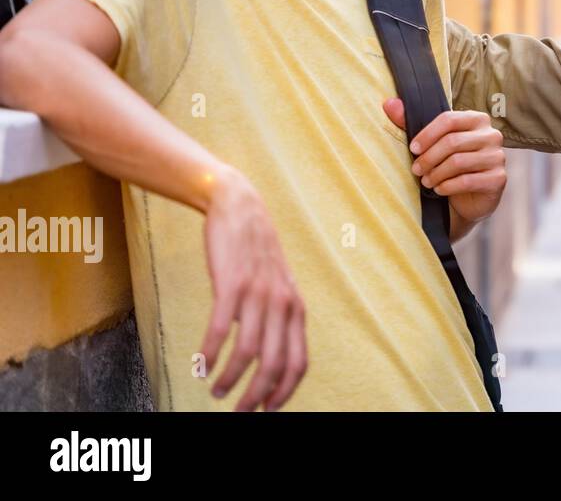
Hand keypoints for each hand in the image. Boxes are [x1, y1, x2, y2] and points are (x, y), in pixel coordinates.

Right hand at [200, 168, 306, 410]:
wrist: (240, 208)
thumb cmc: (256, 254)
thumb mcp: (280, 287)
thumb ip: (280, 319)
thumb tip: (272, 360)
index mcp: (296, 309)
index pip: (299, 362)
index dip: (284, 392)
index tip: (268, 410)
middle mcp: (283, 304)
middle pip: (274, 364)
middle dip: (256, 397)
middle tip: (239, 412)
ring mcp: (258, 294)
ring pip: (247, 352)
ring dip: (229, 380)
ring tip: (215, 392)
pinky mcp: (232, 284)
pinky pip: (221, 329)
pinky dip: (210, 354)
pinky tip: (200, 365)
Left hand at [383, 100, 506, 224]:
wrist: (468, 198)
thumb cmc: (450, 165)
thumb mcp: (431, 144)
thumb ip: (410, 122)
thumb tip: (389, 104)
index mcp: (477, 119)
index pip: (449, 119)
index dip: (427, 134)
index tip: (413, 148)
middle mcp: (492, 135)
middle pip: (453, 142)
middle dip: (429, 158)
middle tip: (416, 170)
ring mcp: (497, 157)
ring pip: (458, 162)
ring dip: (436, 174)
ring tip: (426, 181)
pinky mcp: (498, 179)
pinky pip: (468, 181)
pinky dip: (447, 186)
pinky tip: (439, 190)